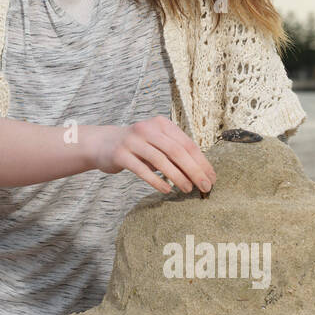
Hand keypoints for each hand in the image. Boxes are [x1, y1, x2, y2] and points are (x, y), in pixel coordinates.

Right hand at [89, 115, 215, 194]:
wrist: (102, 144)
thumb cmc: (137, 147)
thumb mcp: (157, 144)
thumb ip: (175, 153)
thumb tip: (201, 174)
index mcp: (161, 124)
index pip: (187, 144)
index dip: (202, 162)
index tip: (211, 178)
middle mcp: (147, 129)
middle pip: (176, 151)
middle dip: (194, 170)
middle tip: (204, 187)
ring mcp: (132, 141)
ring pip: (161, 160)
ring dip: (177, 177)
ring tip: (187, 190)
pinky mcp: (120, 154)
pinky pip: (142, 170)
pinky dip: (156, 181)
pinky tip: (166, 190)